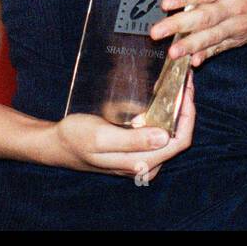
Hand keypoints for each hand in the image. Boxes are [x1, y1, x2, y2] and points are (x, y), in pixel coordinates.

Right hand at [48, 71, 195, 181]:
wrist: (58, 145)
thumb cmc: (76, 138)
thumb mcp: (100, 137)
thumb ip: (132, 141)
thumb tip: (164, 137)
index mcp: (141, 163)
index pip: (179, 142)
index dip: (188, 115)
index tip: (186, 89)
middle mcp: (146, 165)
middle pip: (179, 137)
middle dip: (185, 108)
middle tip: (183, 81)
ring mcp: (142, 159)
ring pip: (171, 134)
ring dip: (176, 111)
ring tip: (175, 85)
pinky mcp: (137, 151)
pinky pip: (159, 133)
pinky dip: (164, 115)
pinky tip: (161, 98)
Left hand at [149, 0, 246, 65]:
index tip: (168, 1)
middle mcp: (239, 4)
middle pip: (207, 16)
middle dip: (181, 24)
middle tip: (157, 31)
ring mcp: (240, 23)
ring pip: (212, 35)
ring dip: (190, 44)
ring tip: (170, 51)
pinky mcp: (240, 37)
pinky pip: (222, 47)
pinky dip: (207, 55)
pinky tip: (192, 62)